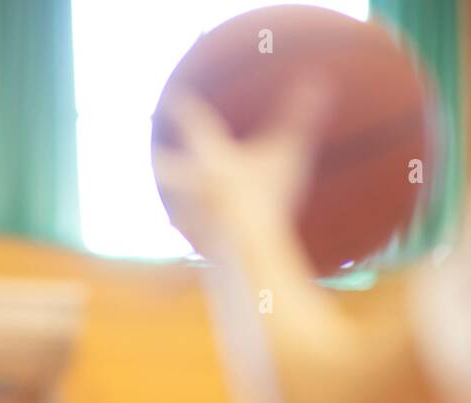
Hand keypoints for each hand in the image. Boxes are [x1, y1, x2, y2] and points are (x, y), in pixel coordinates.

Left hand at [152, 78, 331, 261]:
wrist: (248, 254)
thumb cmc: (268, 198)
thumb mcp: (290, 153)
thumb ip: (301, 117)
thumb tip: (319, 79)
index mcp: (212, 156)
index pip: (195, 122)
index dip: (184, 105)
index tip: (173, 94)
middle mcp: (195, 184)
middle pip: (166, 167)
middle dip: (159, 157)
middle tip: (151, 151)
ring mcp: (195, 218)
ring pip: (175, 204)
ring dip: (174, 200)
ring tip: (172, 201)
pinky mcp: (202, 246)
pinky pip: (196, 238)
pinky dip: (196, 237)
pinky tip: (197, 243)